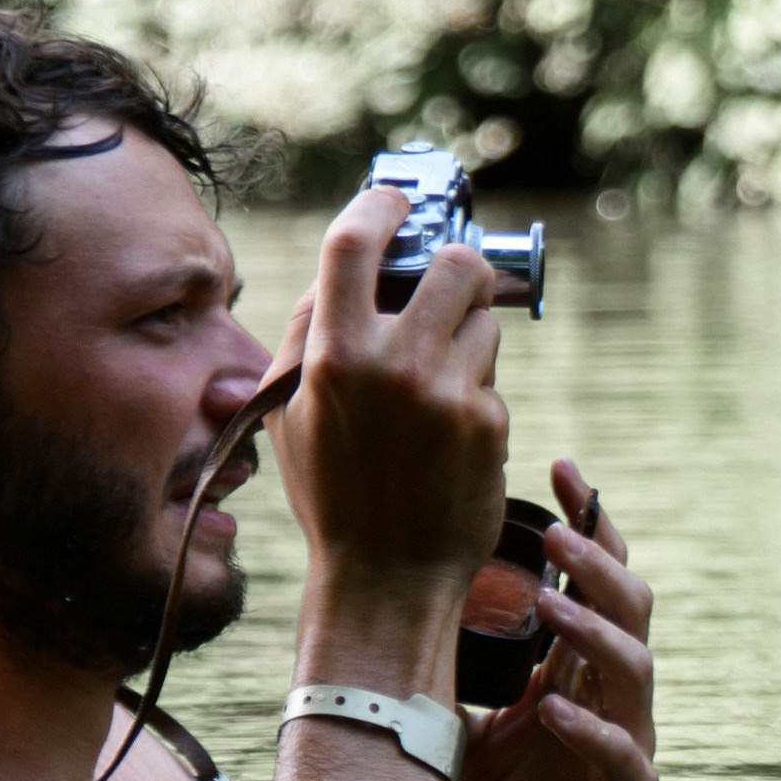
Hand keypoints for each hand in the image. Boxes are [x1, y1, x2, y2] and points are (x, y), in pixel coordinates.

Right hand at [272, 176, 510, 614]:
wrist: (385, 576)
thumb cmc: (332, 491)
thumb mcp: (289, 411)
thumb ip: (307, 332)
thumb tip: (342, 267)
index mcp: (333, 355)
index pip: (356, 242)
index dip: (382, 206)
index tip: (399, 204)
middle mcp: (393, 366)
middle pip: (455, 264)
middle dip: (459, 270)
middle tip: (453, 288)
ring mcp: (447, 394)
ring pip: (484, 322)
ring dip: (469, 340)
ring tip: (438, 388)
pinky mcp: (488, 424)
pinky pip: (491, 378)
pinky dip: (476, 396)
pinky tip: (450, 440)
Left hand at [458, 460, 654, 780]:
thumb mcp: (468, 724)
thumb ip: (453, 668)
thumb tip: (390, 607)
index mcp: (582, 668)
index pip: (598, 578)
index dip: (589, 522)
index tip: (559, 466)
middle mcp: (615, 694)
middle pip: (631, 607)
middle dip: (596, 563)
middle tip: (556, 529)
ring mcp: (629, 741)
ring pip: (635, 669)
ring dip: (593, 630)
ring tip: (551, 601)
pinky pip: (620, 755)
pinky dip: (586, 731)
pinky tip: (549, 711)